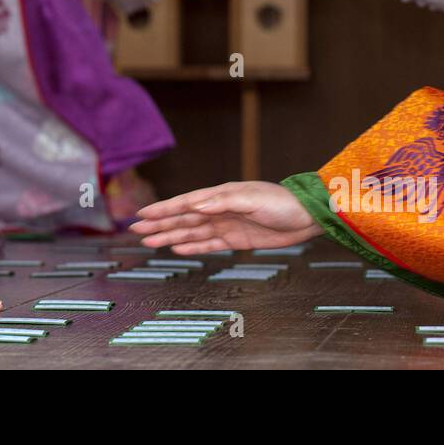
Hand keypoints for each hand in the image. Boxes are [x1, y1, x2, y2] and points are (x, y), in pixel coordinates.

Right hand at [129, 181, 320, 252]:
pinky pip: (208, 244)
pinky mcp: (236, 239)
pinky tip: (177, 248)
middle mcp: (219, 209)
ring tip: (149, 242)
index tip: (142, 214)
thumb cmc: (282, 203)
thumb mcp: (252, 198)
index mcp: (220, 195)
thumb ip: (222, 201)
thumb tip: (196, 205)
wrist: (307, 217)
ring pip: (191, 232)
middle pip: (183, 218)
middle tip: (136, 230)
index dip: (163, 209)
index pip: (185, 203)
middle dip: (159, 223)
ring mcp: (226, 224)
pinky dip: (192, 246)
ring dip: (170, 236)